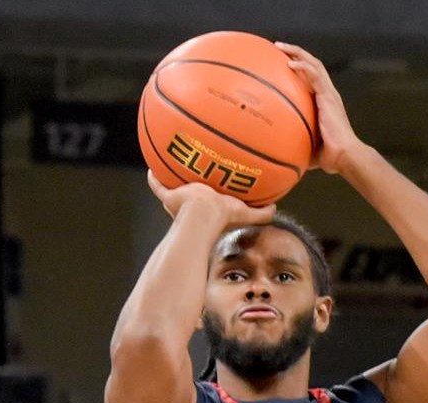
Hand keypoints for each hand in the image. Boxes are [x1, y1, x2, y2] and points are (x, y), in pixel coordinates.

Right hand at [145, 172, 274, 228]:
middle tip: (193, 168)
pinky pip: (158, 187)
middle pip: (191, 189)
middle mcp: (193, 202)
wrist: (203, 215)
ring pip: (173, 187)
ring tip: (171, 162)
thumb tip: (276, 208)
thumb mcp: (244, 214)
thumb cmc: (222, 216)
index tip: (214, 181)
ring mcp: (180, 200)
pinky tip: (151, 169)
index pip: (210, 196)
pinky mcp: (168, 197)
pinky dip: (154, 179)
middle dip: (191, 182)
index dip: (211, 191)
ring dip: (172, 176)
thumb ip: (260, 213)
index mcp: (210, 205)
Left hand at [274, 42, 364, 174]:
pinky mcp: (328, 97)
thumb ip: (293, 143)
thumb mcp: (306, 146)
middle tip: (278, 47)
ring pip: (314, 64)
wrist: (344, 156)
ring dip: (297, 53)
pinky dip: (303, 67)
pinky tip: (289, 63)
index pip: (312, 78)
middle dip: (296, 53)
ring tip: (280, 46)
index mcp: (324, 102)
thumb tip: (275, 153)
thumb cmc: (328, 156)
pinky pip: (315, 75)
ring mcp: (329, 94)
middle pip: (312, 65)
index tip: (281, 62)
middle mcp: (328, 94)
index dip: (299, 67)